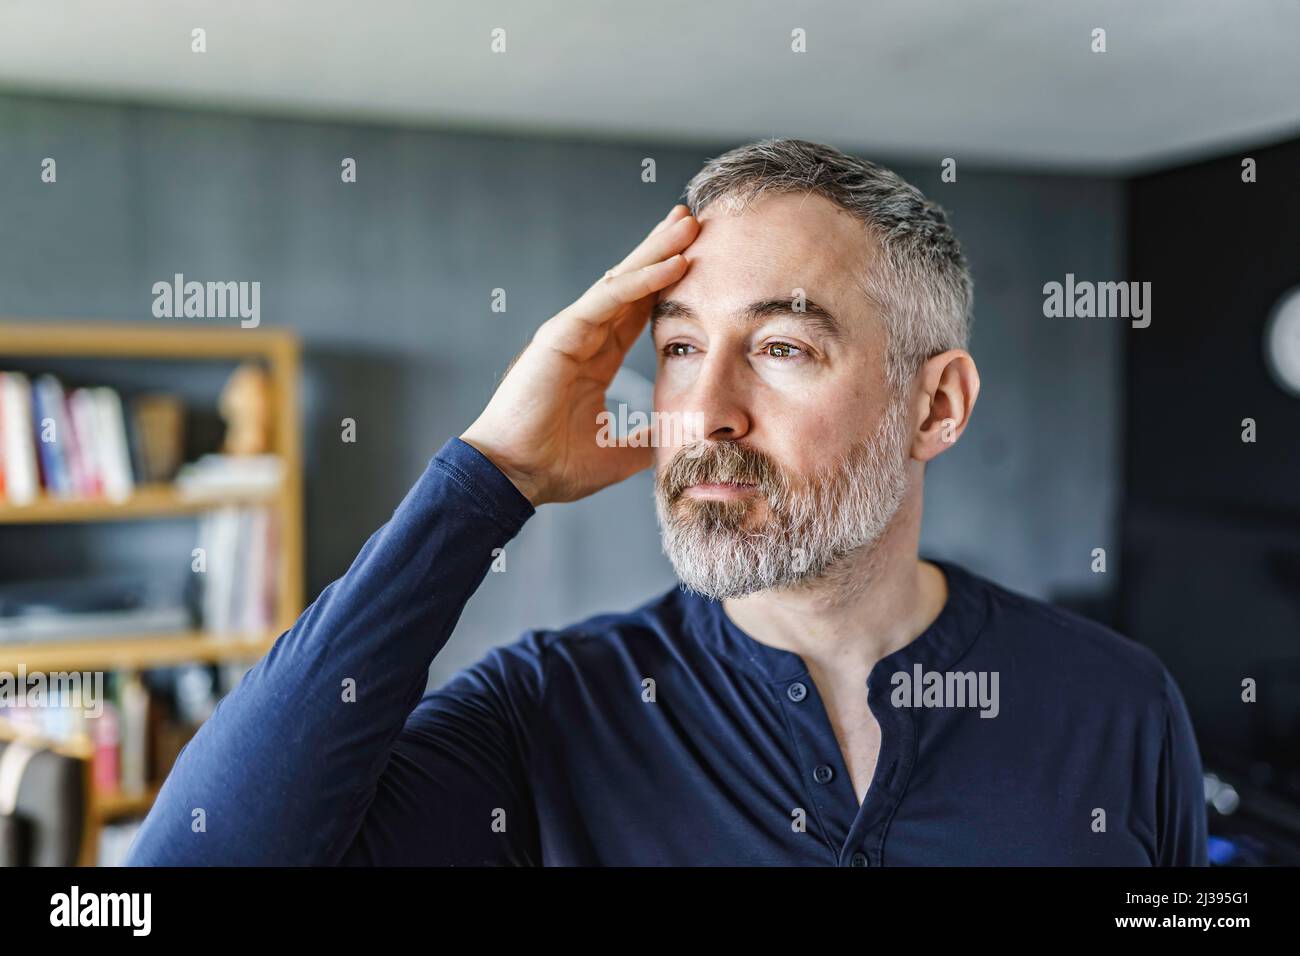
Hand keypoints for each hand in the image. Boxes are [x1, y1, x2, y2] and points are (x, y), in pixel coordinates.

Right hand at [460, 204, 699, 505]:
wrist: (515, 478)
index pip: (637, 312)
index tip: (696, 259)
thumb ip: (649, 438)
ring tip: (688, 224)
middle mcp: (582, 338)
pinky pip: (607, 300)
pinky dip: (641, 281)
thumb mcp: (620, 453)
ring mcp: (570, 333)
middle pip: (631, 285)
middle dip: (662, 251)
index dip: (665, 284)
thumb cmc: (554, 467)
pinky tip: (671, 263)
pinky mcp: (559, 335)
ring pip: (621, 281)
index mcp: (594, 360)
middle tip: (695, 220)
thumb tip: (682, 439)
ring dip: (657, 252)